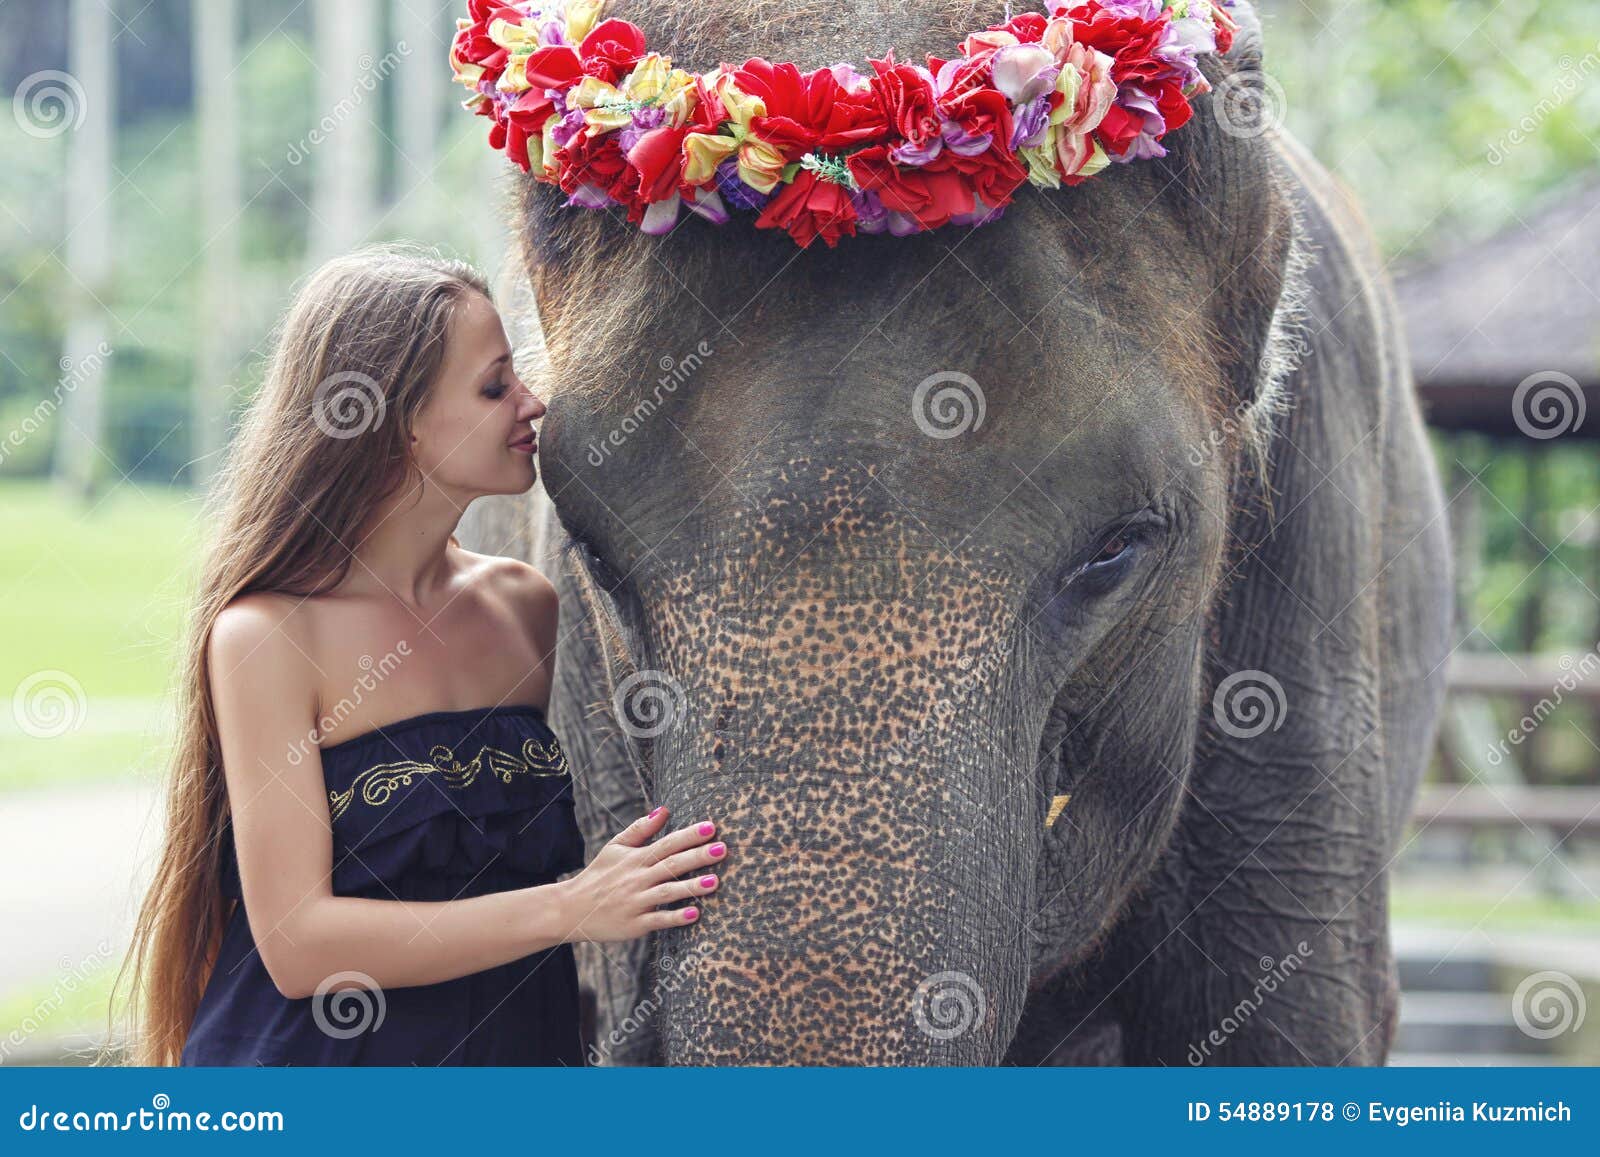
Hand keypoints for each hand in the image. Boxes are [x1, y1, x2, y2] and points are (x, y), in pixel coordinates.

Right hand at [556, 806, 725, 943]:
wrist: (570, 909)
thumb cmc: (598, 875)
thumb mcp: (615, 847)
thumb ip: (640, 829)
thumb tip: (664, 809)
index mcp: (635, 858)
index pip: (666, 843)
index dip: (689, 835)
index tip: (711, 827)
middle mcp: (637, 879)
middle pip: (671, 865)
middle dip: (698, 857)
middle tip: (723, 849)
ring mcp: (636, 902)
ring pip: (667, 892)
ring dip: (692, 887)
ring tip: (715, 882)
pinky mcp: (634, 925)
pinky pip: (657, 920)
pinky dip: (675, 918)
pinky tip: (694, 914)